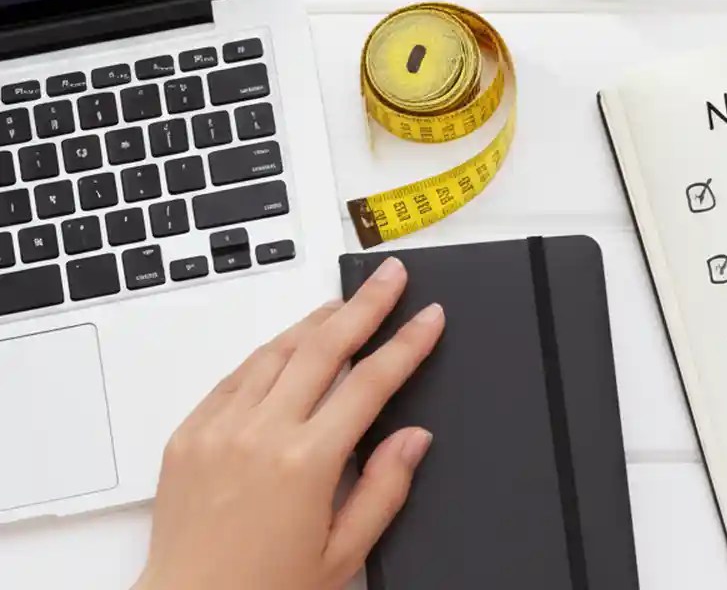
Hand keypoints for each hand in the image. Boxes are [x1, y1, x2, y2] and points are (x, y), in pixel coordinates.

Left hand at [134, 257, 441, 589]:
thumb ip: (384, 488)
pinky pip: (234, 376)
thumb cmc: (263, 589)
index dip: (406, 344)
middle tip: (389, 277)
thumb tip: (413, 438)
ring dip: (315, 321)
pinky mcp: (188, 434)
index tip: (429, 318)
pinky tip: (287, 346)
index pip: (371, 383)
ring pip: (276, 352)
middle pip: (324, 347)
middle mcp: (260, 434)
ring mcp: (219, 428)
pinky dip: (267, 353)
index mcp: (306, 463)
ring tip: (345, 303)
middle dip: (365, 305)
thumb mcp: (344, 551)